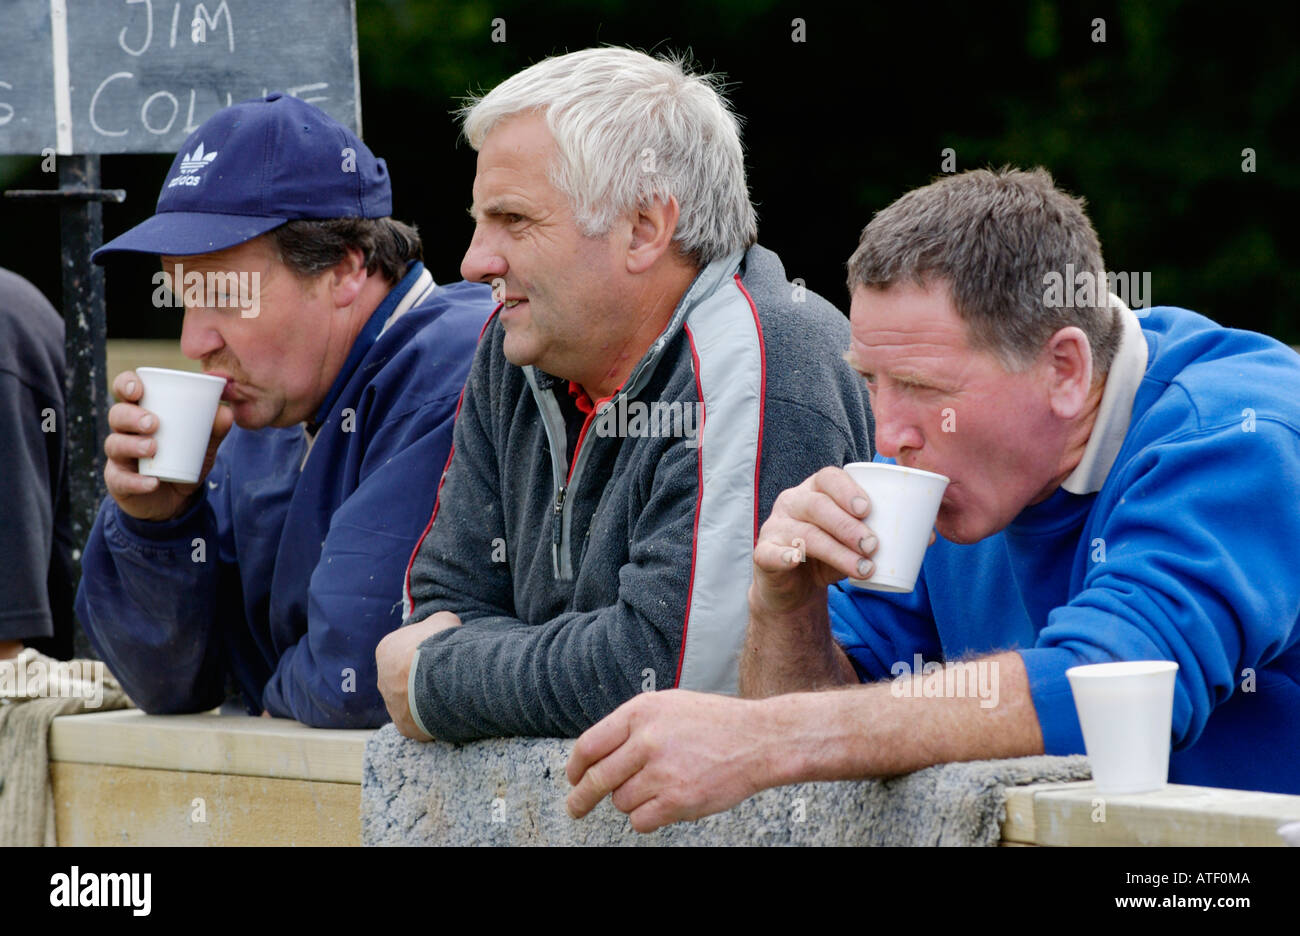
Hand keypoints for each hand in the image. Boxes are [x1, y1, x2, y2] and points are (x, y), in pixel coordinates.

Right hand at [104, 369, 233, 521]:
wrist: (178, 499)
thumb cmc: (184, 459)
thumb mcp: (202, 444)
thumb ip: (214, 428)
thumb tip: (225, 411)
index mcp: (142, 412)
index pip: (125, 391)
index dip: (126, 384)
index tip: (138, 389)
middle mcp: (126, 431)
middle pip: (117, 415)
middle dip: (132, 416)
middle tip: (153, 423)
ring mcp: (119, 457)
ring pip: (115, 445)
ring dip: (132, 445)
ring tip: (153, 448)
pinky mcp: (119, 482)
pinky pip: (121, 480)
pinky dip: (137, 481)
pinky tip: (152, 482)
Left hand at [375, 611, 462, 739]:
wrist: (442, 676)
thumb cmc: (439, 643)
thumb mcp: (443, 620)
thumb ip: (437, 624)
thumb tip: (441, 628)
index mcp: (386, 651)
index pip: (405, 651)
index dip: (425, 651)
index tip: (441, 652)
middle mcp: (383, 679)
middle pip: (405, 678)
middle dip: (422, 677)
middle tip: (446, 675)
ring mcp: (392, 705)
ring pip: (411, 702)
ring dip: (427, 699)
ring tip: (451, 694)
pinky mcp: (404, 726)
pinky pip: (420, 722)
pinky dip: (432, 718)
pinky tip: (448, 711)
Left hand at [566, 689, 775, 832]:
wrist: (759, 740)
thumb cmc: (713, 723)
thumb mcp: (668, 706)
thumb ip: (632, 726)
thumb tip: (595, 755)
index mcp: (641, 712)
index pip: (590, 745)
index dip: (575, 767)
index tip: (572, 778)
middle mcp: (648, 740)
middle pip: (597, 779)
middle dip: (581, 798)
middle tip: (576, 807)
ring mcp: (663, 771)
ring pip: (620, 802)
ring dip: (630, 801)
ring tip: (656, 787)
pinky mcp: (679, 799)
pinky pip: (640, 820)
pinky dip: (646, 818)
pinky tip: (663, 803)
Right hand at [750, 466, 881, 615]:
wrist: (796, 588)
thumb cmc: (829, 555)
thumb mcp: (854, 542)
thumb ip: (886, 534)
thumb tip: (929, 536)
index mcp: (815, 490)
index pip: (828, 478)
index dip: (847, 490)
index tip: (867, 509)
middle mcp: (792, 503)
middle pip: (817, 505)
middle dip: (847, 525)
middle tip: (872, 545)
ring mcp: (775, 527)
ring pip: (805, 534)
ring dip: (836, 551)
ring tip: (863, 568)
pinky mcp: (763, 554)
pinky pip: (770, 552)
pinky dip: (784, 555)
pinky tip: (795, 559)